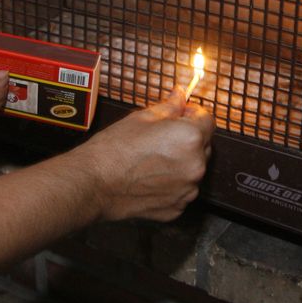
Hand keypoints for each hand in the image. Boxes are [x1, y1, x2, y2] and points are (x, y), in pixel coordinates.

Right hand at [75, 87, 214, 221]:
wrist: (94, 183)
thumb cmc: (114, 149)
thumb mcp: (142, 118)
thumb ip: (169, 107)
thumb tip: (180, 95)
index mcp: (190, 137)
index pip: (207, 119)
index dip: (193, 114)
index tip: (181, 115)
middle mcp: (196, 165)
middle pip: (203, 146)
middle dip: (189, 140)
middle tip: (162, 138)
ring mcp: (188, 190)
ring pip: (193, 170)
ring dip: (181, 163)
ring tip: (153, 160)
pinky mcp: (177, 207)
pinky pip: (182, 190)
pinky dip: (172, 184)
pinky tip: (150, 178)